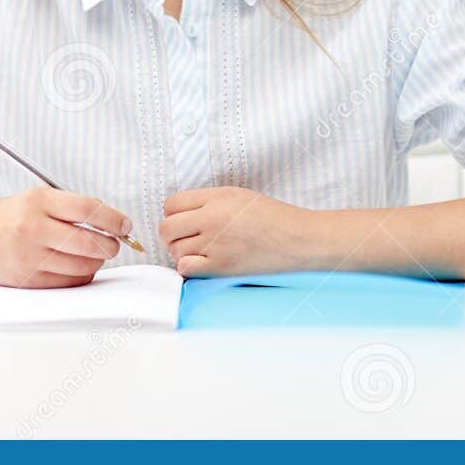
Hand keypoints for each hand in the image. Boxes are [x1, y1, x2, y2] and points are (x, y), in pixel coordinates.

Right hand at [0, 187, 129, 287]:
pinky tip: (79, 267)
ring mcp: (30, 257)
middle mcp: (33, 228)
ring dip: (98, 262)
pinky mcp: (28, 280)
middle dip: (111, 245)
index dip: (113, 219)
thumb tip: (109, 221)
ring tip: (96, 255)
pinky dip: (82, 275)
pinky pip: (69, 282)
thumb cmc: (4, 218)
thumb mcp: (34, 199)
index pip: (88, 209)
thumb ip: (69, 207)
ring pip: (82, 265)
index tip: (124, 225)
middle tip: (115, 243)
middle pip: (89, 241)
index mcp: (37, 202)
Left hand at [159, 186, 318, 276]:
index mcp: (217, 198)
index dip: (172, 212)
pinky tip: (202, 263)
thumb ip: (208, 201)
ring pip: (174, 249)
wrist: (297, 239)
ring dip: (181, 251)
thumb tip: (181, 212)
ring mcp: (215, 244)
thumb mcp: (239, 196)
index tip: (181, 219)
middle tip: (183, 237)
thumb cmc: (273, 217)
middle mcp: (212, 219)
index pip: (171, 203)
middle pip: (167, 227)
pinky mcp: (221, 267)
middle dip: (170, 233)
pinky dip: (188, 267)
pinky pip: (185, 268)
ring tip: (198, 250)